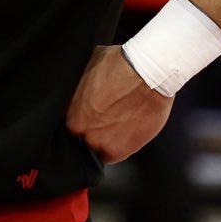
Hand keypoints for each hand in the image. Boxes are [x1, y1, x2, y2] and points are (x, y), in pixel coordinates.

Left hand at [65, 46, 172, 163]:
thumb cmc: (123, 65)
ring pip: (97, 148)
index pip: (69, 123)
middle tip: (107, 118)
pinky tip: (125, 135)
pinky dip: (118, 148)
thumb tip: (80, 85)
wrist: (151, 75)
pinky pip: (111, 157)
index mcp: (71, 110)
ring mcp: (99, 141)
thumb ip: (81, 83)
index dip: (82, 118)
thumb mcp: (90, 64)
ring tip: (119, 125)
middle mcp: (82, 129)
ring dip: (106, 139)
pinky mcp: (119, 150)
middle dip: (93, 128)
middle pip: (83, 137)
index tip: (92, 115)